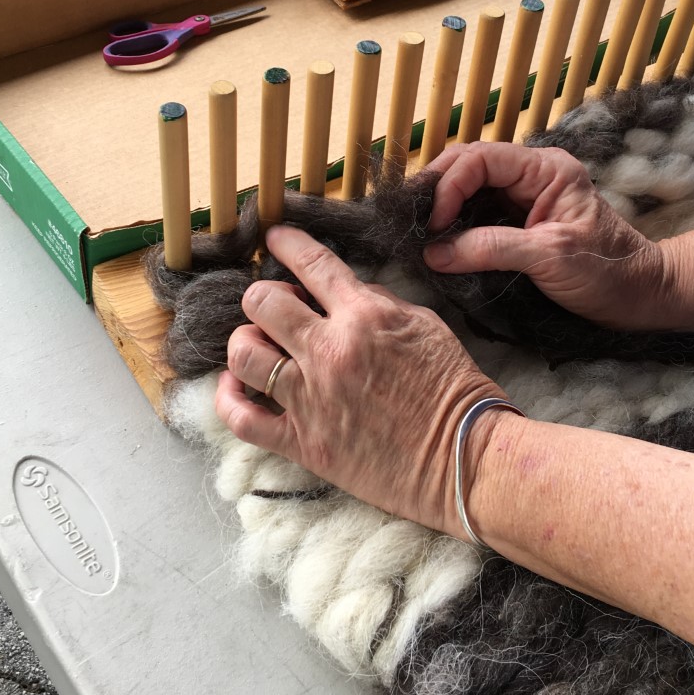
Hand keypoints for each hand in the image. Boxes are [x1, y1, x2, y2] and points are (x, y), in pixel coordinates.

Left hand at [214, 224, 502, 534]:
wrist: (464, 457)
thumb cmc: (455, 390)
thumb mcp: (425, 326)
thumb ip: (379, 303)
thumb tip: (347, 292)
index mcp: (364, 316)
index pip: (311, 263)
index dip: (286, 243)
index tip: (274, 237)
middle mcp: (330, 351)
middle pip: (262, 302)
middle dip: (263, 296)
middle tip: (276, 306)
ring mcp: (312, 399)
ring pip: (243, 353)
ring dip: (245, 341)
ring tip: (258, 344)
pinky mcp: (304, 443)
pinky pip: (242, 418)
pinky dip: (229, 398)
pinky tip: (236, 385)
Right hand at [423, 143, 669, 328]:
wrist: (642, 296)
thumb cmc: (609, 272)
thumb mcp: (550, 257)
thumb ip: (492, 249)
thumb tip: (435, 252)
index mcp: (546, 170)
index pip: (481, 159)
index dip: (449, 186)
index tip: (434, 224)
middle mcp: (533, 175)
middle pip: (470, 165)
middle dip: (438, 188)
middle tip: (413, 221)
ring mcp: (526, 197)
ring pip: (470, 186)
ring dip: (443, 204)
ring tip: (419, 229)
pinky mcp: (520, 222)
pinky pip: (478, 212)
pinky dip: (455, 222)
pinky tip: (440, 239)